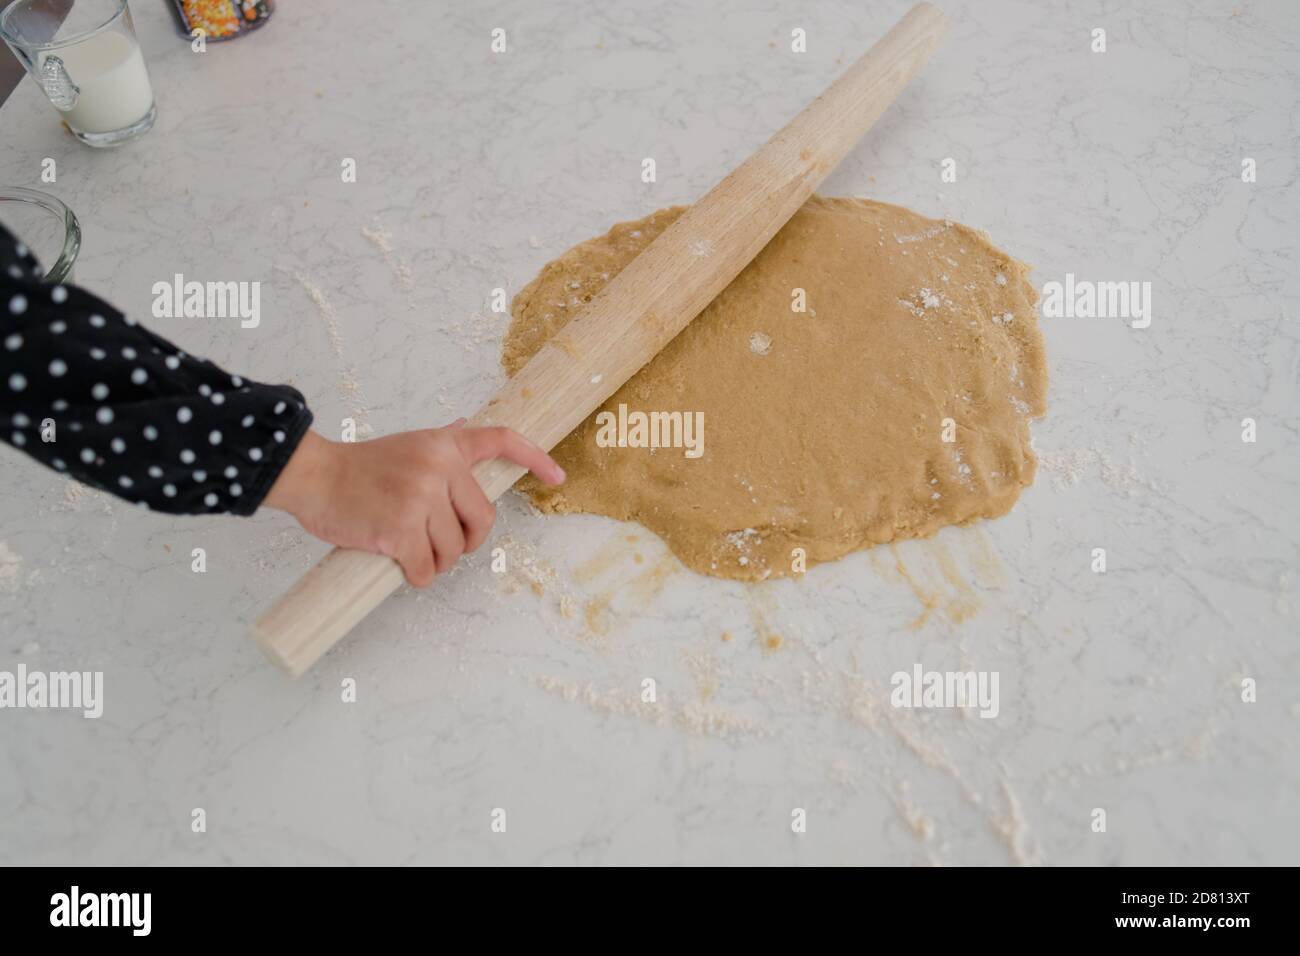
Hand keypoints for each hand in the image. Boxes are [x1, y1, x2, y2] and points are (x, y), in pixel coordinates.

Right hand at [264, 422, 564, 585]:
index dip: (535, 459)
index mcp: (444, 445)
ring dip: (434, 560)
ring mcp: (420, 499)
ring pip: (452, 550)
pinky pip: (426, 568)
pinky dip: (416, 575)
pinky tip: (399, 564)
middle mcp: (439, 468)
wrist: (314, 477)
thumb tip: (466, 428)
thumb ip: (441, 444)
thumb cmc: (359, 467)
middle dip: (467, 541)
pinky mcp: (400, 530)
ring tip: (409, 548)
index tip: (557, 476)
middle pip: (482, 520)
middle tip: (441, 544)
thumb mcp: (408, 445)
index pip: (501, 440)